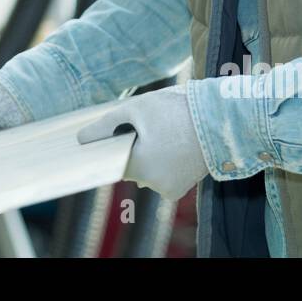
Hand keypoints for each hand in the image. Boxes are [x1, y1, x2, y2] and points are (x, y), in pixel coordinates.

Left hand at [76, 85, 208, 200]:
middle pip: (128, 165)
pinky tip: (170, 145)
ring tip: (161, 133)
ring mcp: (168, 190)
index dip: (108, 145)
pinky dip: (161, 164)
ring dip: (146, 155)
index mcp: (138, 166)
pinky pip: (159, 177)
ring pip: (144, 172)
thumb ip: (105, 125)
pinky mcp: (180, 190)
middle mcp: (152, 184)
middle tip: (143, 127)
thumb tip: (80, 139)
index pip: (109, 159)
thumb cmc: (176, 110)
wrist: (221, 120)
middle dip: (131, 147)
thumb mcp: (136, 110)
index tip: (108, 134)